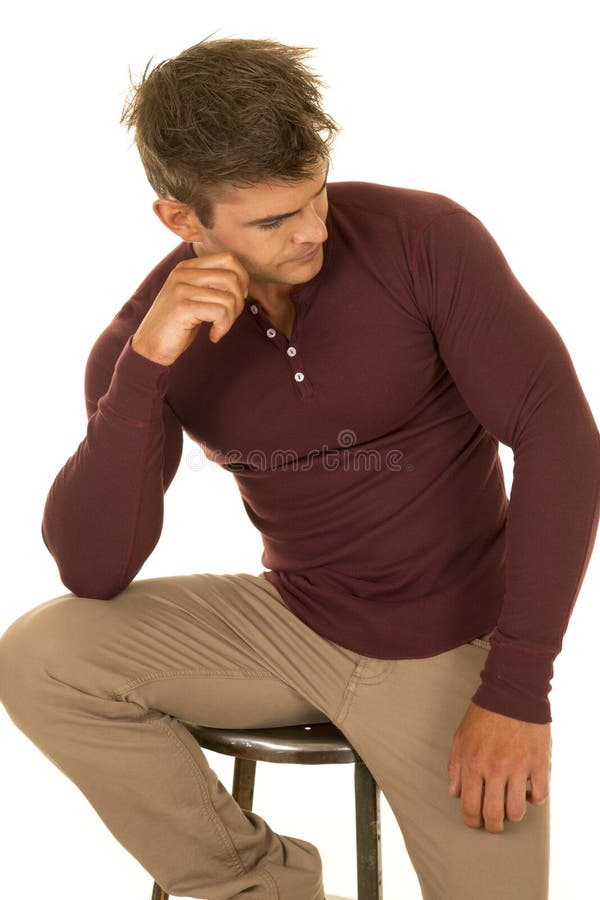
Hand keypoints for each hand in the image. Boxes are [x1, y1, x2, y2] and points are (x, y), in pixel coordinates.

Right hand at [132, 251, 250, 365]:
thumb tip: (243, 283)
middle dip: (238, 302)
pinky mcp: (182, 307)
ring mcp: (181, 289)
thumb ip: (211, 285)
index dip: (242, 279)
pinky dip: (222, 328)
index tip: (235, 300)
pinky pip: (220, 313)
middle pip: (232, 277)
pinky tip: (213, 336)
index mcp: (186, 267)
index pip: (228, 258)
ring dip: (230, 319)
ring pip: (229, 297)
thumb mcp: (193, 297)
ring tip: (219, 328)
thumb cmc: (177, 325)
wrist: (150, 347)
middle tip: (228, 319)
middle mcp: (182, 273)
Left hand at [447, 701, 550, 832]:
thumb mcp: (461, 736)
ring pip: (516, 811)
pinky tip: (529, 792)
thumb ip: (455, 766)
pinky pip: (540, 795)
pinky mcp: (538, 763)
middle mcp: (494, 769)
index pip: (469, 807)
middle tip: (494, 823)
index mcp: (473, 763)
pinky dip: (534, 800)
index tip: (475, 822)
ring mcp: (518, 767)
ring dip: (513, 815)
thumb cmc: (484, 713)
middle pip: (493, 815)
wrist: (512, 692)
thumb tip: (454, 792)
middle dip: (492, 826)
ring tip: (511, 809)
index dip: (472, 821)